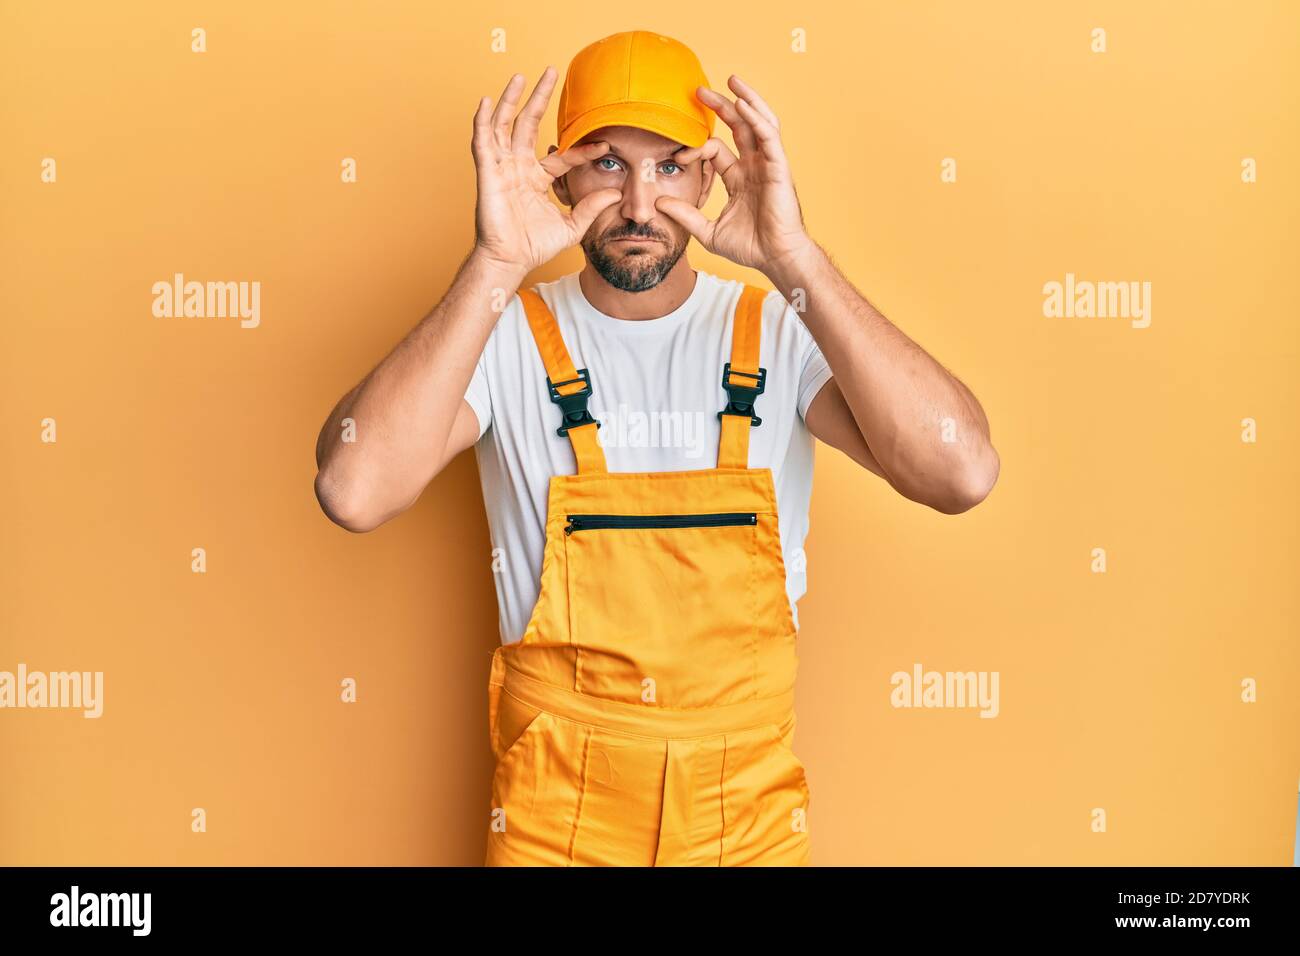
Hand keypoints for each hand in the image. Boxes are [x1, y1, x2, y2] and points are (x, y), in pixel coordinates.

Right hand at [471, 67, 620, 275]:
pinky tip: (487, 101)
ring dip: (510, 99)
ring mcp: (501, 168)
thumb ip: (591, 208)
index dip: (583, 149)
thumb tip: (615, 193)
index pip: (562, 156)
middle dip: (539, 98)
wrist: (511, 260)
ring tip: (521, 75)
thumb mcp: (572, 226)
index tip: (605, 143)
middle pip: (527, 124)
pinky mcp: (487, 173)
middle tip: (552, 72)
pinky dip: (483, 120)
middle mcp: (518, 168)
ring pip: (504, 125)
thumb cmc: (534, 247)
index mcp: (537, 179)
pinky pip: (482, 141)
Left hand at [654, 75, 814, 275]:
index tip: (678, 156)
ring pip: (758, 122)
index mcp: (739, 178)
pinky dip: (756, 118)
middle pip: (738, 126)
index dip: (696, 148)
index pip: (716, 150)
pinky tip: (742, 104)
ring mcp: (768, 164)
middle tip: (699, 90)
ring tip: (731, 79)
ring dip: (745, 99)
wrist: (776, 258)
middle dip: (721, 106)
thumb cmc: (750, 248)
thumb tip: (659, 202)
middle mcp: (754, 166)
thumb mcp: (708, 231)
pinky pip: (768, 136)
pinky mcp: (779, 167)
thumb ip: (685, 215)